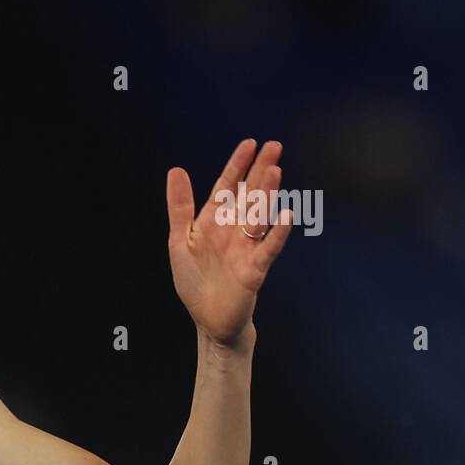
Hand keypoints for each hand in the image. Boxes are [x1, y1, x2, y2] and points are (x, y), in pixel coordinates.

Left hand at [165, 139, 292, 346]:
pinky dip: (278, 234)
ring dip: (267, 195)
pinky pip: (268, 248)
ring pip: (259, 216)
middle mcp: (234, 231)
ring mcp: (247, 248)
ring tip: (275, 171)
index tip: (250, 144)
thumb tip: (176, 170)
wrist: (208, 320)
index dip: (238, 166)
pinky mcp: (255, 270)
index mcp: (214, 222)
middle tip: (275, 147)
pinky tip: (288, 216)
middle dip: (259, 172)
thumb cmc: (195, 281)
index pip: (227, 188)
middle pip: (249, 196)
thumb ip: (179, 207)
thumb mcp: (179, 241)